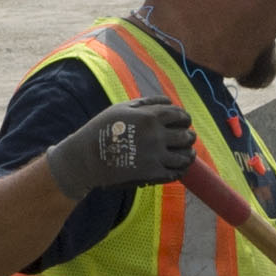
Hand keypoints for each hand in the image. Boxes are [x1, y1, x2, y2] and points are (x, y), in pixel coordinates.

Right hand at [46, 95, 193, 199]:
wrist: (86, 157)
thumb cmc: (102, 129)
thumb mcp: (122, 108)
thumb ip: (147, 103)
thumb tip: (169, 102)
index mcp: (150, 117)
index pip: (180, 116)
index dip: (185, 119)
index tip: (184, 122)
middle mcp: (156, 136)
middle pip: (186, 136)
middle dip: (189, 136)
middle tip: (187, 138)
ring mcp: (155, 156)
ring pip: (184, 156)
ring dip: (188, 154)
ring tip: (188, 154)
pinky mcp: (151, 174)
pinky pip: (175, 173)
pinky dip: (179, 169)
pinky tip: (177, 167)